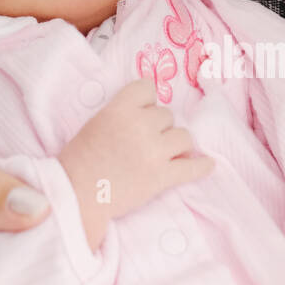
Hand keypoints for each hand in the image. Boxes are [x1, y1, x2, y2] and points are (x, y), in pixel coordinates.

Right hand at [59, 76, 213, 240]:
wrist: (76, 196)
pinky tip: (208, 164)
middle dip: (158, 128)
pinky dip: (202, 166)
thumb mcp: (96, 124)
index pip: (147, 88)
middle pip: (166, 115)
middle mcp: (140, 125)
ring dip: (176, 144)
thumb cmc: (79, 161)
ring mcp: (154, 151)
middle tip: (143, 143)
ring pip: (184, 136)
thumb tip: (151, 113)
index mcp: (119, 109)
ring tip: (165, 154)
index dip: (146, 101)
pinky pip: (192, 168)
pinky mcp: (162, 177)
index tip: (142, 112)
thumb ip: (122, 114)